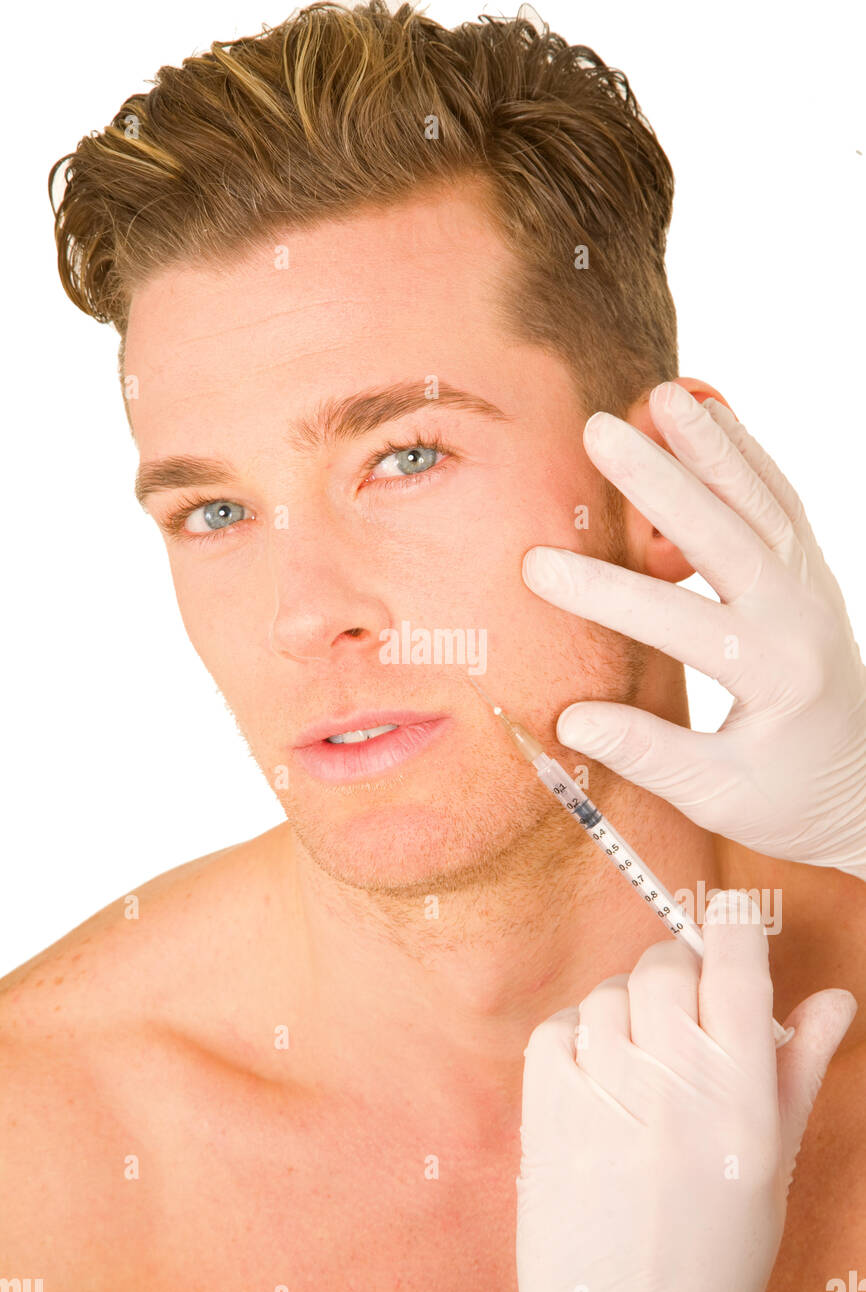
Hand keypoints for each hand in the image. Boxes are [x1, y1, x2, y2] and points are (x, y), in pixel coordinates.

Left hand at [515, 891, 856, 1291]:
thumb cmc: (710, 1245)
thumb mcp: (772, 1163)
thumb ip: (798, 1070)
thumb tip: (832, 1000)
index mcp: (740, 1094)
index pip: (737, 967)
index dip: (736, 927)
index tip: (733, 915)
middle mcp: (671, 1079)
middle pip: (668, 965)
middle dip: (680, 975)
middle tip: (686, 1017)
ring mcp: (602, 1084)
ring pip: (609, 990)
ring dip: (627, 1008)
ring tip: (642, 1066)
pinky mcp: (546, 1099)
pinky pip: (560, 1024)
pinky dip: (578, 1037)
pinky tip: (599, 1081)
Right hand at [522, 382, 865, 879]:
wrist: (864, 784)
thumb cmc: (788, 798)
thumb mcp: (719, 796)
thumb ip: (650, 754)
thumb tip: (572, 720)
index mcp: (776, 676)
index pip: (681, 625)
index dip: (605, 594)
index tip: (536, 568)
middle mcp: (799, 618)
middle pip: (726, 536)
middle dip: (659, 481)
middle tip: (598, 431)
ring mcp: (810, 586)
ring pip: (759, 501)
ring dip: (709, 445)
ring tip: (659, 394)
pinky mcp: (808, 571)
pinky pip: (779, 499)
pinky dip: (745, 453)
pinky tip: (707, 413)